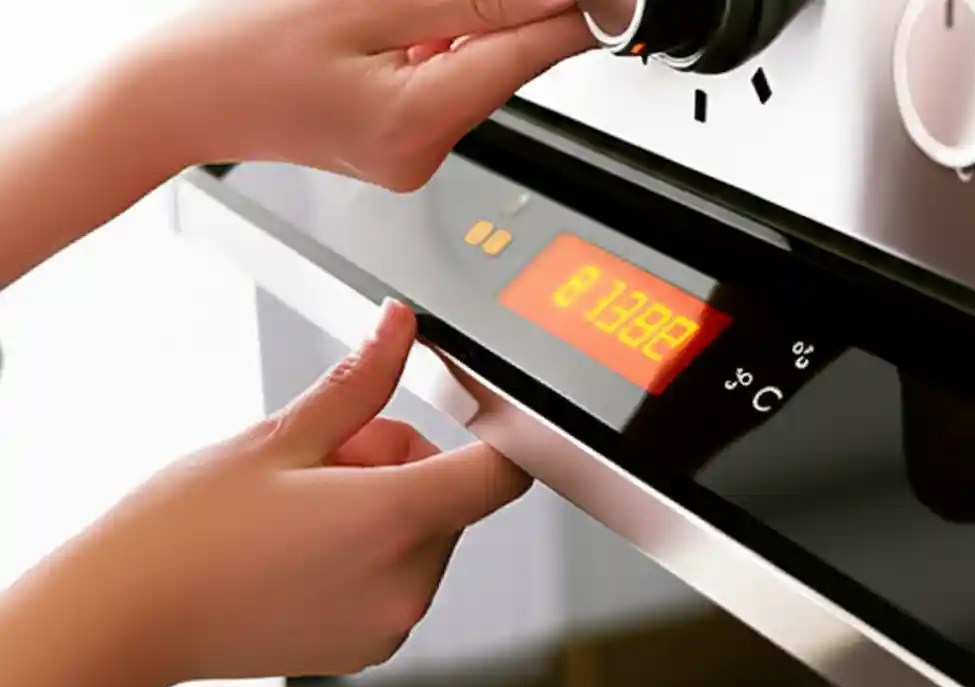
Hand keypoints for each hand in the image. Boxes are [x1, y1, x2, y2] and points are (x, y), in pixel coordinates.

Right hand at [3, 300, 530, 686]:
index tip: (479, 413)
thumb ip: (361, 381)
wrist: (126, 615)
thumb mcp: (279, 436)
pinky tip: (301, 548)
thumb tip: (400, 328)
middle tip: (323, 462)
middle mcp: (405, 581)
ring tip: (302, 509)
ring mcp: (387, 622)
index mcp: (394, 519)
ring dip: (382, 509)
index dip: (500, 434)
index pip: (502, 473)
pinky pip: (397, 578)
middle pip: (449, 495)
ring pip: (421, 534)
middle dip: (397, 464)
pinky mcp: (367, 646)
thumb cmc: (186, 532)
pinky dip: (367, 554)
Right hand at [119, 0, 592, 189]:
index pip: (530, 56)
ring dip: (466, 24)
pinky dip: (438, 45)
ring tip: (396, 9)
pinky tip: (401, 24)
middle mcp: (425, 155)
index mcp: (418, 124)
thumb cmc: (243, 49)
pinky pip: (445, 85)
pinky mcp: (402, 148)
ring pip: (476, 72)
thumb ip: (470, 2)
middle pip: (505, 65)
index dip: (569, 9)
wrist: (180, 95)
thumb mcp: (363, 3)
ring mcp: (414, 157)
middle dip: (505, 9)